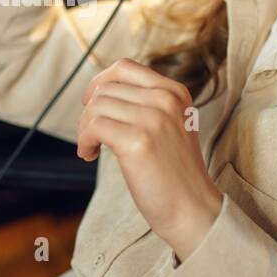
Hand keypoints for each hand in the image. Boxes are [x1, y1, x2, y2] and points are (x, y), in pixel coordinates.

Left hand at [77, 58, 223, 260]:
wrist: (192, 209)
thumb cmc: (174, 173)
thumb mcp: (169, 126)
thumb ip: (145, 104)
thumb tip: (98, 91)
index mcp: (175, 92)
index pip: (124, 67)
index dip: (100, 82)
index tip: (90, 103)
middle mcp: (166, 99)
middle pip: (105, 89)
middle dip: (89, 112)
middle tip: (91, 137)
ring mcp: (154, 118)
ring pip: (96, 106)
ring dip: (84, 129)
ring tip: (91, 148)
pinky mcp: (138, 141)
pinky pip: (94, 126)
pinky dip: (84, 141)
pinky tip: (89, 155)